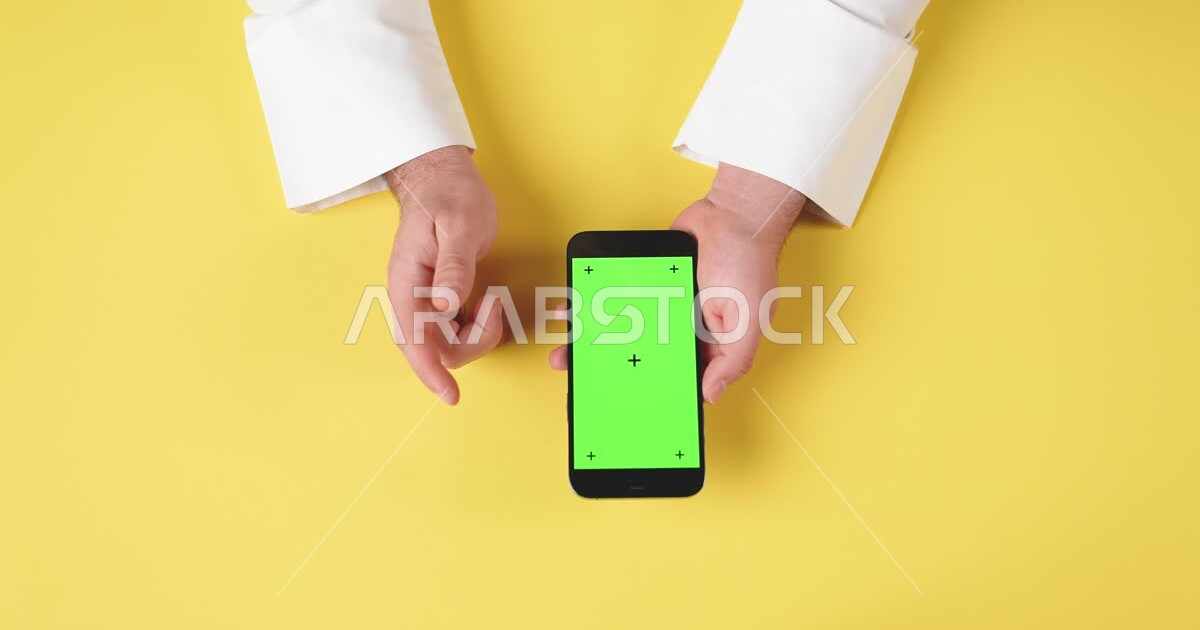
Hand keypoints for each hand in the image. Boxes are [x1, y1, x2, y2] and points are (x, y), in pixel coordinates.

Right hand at [385, 145, 503, 404]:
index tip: (451, 394)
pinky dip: (476, 327)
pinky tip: (488, 306)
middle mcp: (411, 297)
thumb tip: (446, 303)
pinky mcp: (440, 297)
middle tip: (494, 308)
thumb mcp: (458, 225)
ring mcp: (425, 299)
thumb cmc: (448, 195)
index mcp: (407, 283)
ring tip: (493, 300)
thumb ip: (454, 265)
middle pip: (435, 349)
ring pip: (447, 343)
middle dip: (470, 343)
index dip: (431, 372)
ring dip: (476, 335)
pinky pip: (455, 329)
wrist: (443, 177)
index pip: (414, 341)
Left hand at [547, 163, 804, 403]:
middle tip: (581, 381)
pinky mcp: (647, 283)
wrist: (734, 214)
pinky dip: (595, 303)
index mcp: (708, 346)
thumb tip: (710, 395)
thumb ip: (733, 361)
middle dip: (612, 370)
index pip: (676, 379)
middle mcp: (682, 330)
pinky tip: (572, 311)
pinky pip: (618, 296)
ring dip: (595, 339)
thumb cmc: (750, 265)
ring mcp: (662, 306)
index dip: (651, 393)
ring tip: (564, 352)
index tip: (624, 406)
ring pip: (624, 328)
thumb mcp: (749, 322)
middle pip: (642, 357)